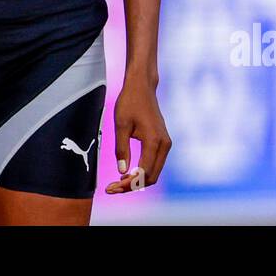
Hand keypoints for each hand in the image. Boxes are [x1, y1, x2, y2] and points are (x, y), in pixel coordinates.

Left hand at [105, 76, 170, 193]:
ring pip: (154, 172)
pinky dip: (143, 172)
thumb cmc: (130, 102)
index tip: (111, 188)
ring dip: (138, 181)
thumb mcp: (120, 125)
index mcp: (154, 141)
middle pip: (151, 177)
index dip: (127, 184)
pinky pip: (154, 163)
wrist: (142, 87)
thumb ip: (122, 149)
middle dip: (132, 186)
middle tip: (112, 188)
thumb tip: (122, 172)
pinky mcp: (162, 142)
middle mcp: (164, 145)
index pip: (142, 173)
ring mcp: (165, 143)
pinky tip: (128, 173)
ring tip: (118, 183)